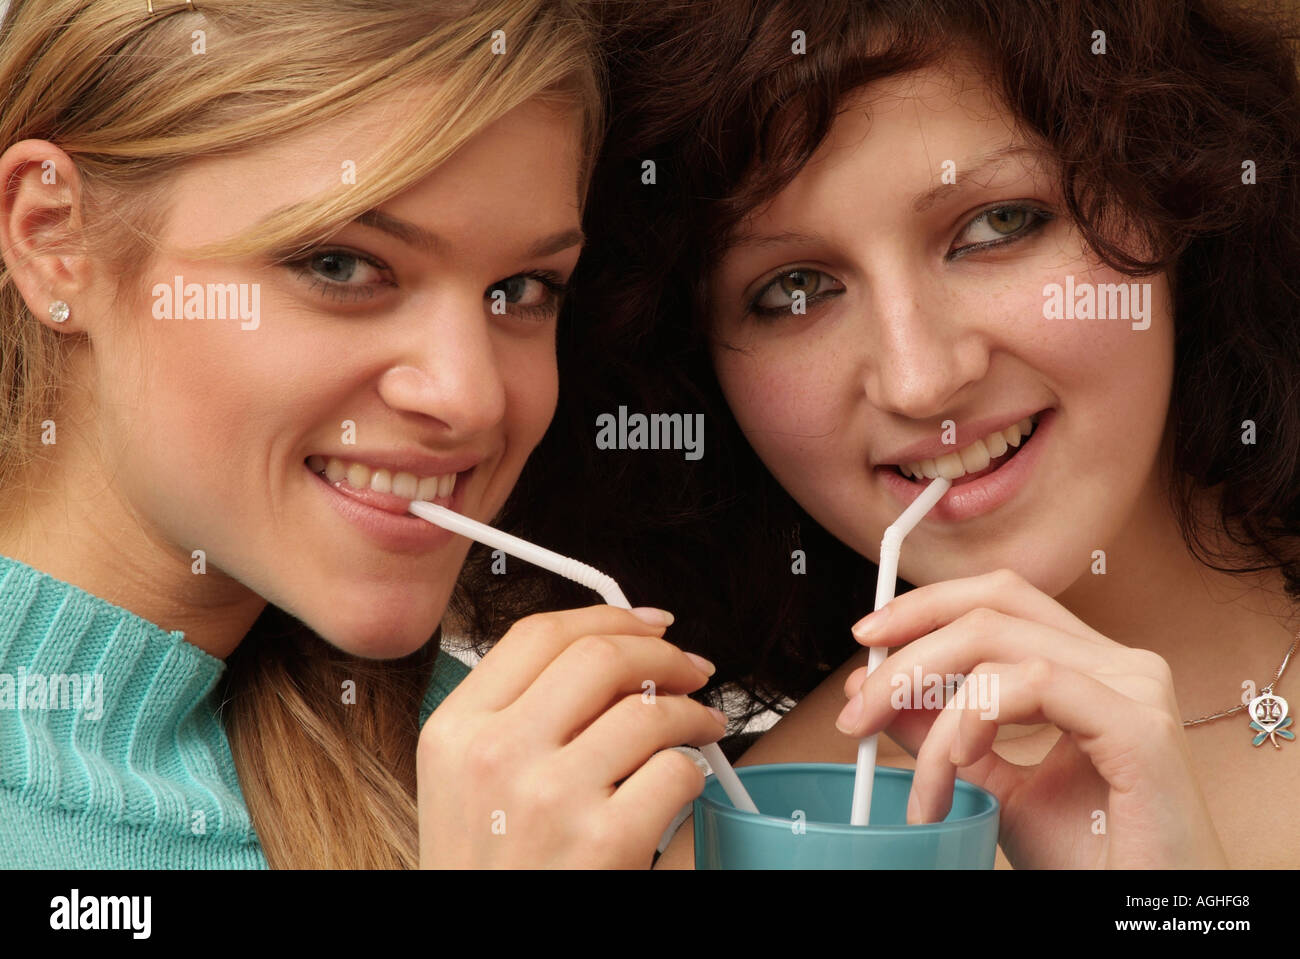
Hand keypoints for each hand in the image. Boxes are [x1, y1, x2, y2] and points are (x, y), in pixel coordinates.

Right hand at [417, 604, 724, 867]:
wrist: (487, 953)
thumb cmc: (488, 870)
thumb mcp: (466, 781)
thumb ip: (515, 711)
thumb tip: (607, 649)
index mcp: (455, 730)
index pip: (538, 634)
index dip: (607, 615)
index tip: (648, 622)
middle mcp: (496, 754)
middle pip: (598, 656)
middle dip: (662, 651)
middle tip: (691, 666)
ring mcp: (549, 798)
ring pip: (649, 709)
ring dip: (693, 711)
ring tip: (702, 726)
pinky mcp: (605, 843)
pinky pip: (676, 771)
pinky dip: (695, 770)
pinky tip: (686, 783)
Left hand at [834, 569, 1226, 867]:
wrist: (1150, 921)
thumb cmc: (1094, 860)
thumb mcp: (994, 785)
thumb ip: (943, 733)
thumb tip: (876, 691)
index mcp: (1091, 668)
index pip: (999, 601)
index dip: (926, 608)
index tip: (866, 641)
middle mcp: (1119, 664)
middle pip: (992, 608)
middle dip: (909, 652)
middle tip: (857, 709)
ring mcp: (1135, 687)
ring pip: (997, 646)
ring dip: (932, 708)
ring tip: (922, 786)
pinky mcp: (1139, 726)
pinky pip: (1029, 684)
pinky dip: (976, 716)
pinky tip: (961, 761)